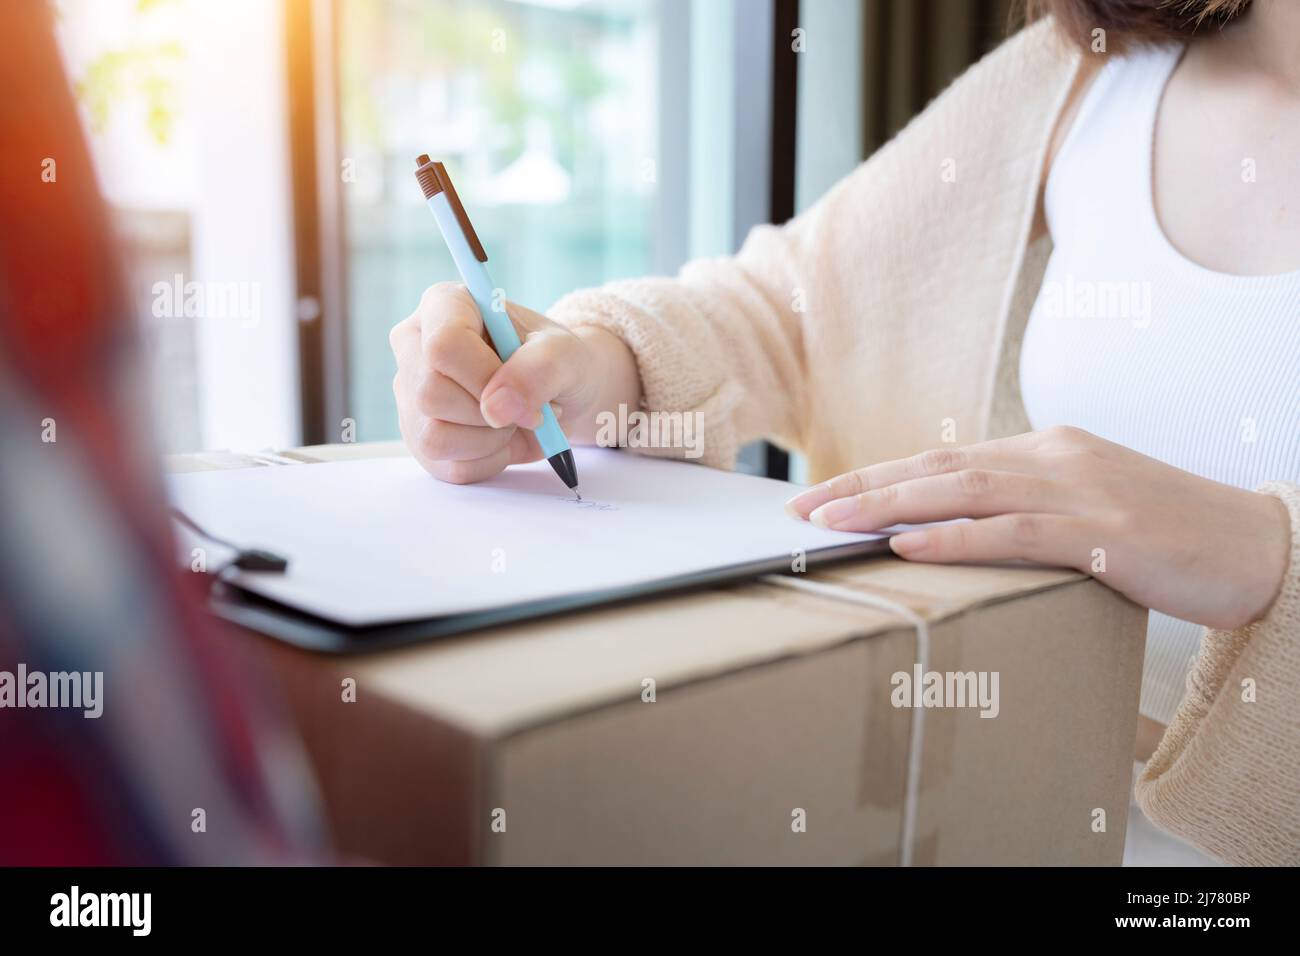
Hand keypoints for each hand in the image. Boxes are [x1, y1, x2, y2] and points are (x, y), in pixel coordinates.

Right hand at [390, 283, 609, 483]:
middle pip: (430, 393)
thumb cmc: (557, 361)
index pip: (443, 345)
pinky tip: (502, 439)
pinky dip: (486, 461)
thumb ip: (539, 370)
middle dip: (489, 414)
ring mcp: (410, 394)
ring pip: (432, 436)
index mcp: (444, 306)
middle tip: (525, 408)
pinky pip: (445, 465)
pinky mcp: (418, 436)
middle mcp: (415, 346)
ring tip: (514, 422)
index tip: (524, 395)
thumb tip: (495, 408)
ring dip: (489, 440)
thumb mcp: (565, 354)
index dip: (484, 378)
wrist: (560, 392)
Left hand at [785, 426, 1290, 629]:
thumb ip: (1022, 508)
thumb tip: (949, 528)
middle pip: (937, 467)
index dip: (876, 474)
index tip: (821, 494)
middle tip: (801, 509)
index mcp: (1045, 450)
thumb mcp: (1084, 507)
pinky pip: (1016, 534)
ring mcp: (1080, 492)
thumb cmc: (1167, 535)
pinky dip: (956, 538)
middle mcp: (1053, 458)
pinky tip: (909, 545)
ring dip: (890, 506)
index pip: (941, 458)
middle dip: (862, 487)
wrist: (1260, 548)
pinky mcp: (1105, 536)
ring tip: (831, 525)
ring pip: (964, 491)